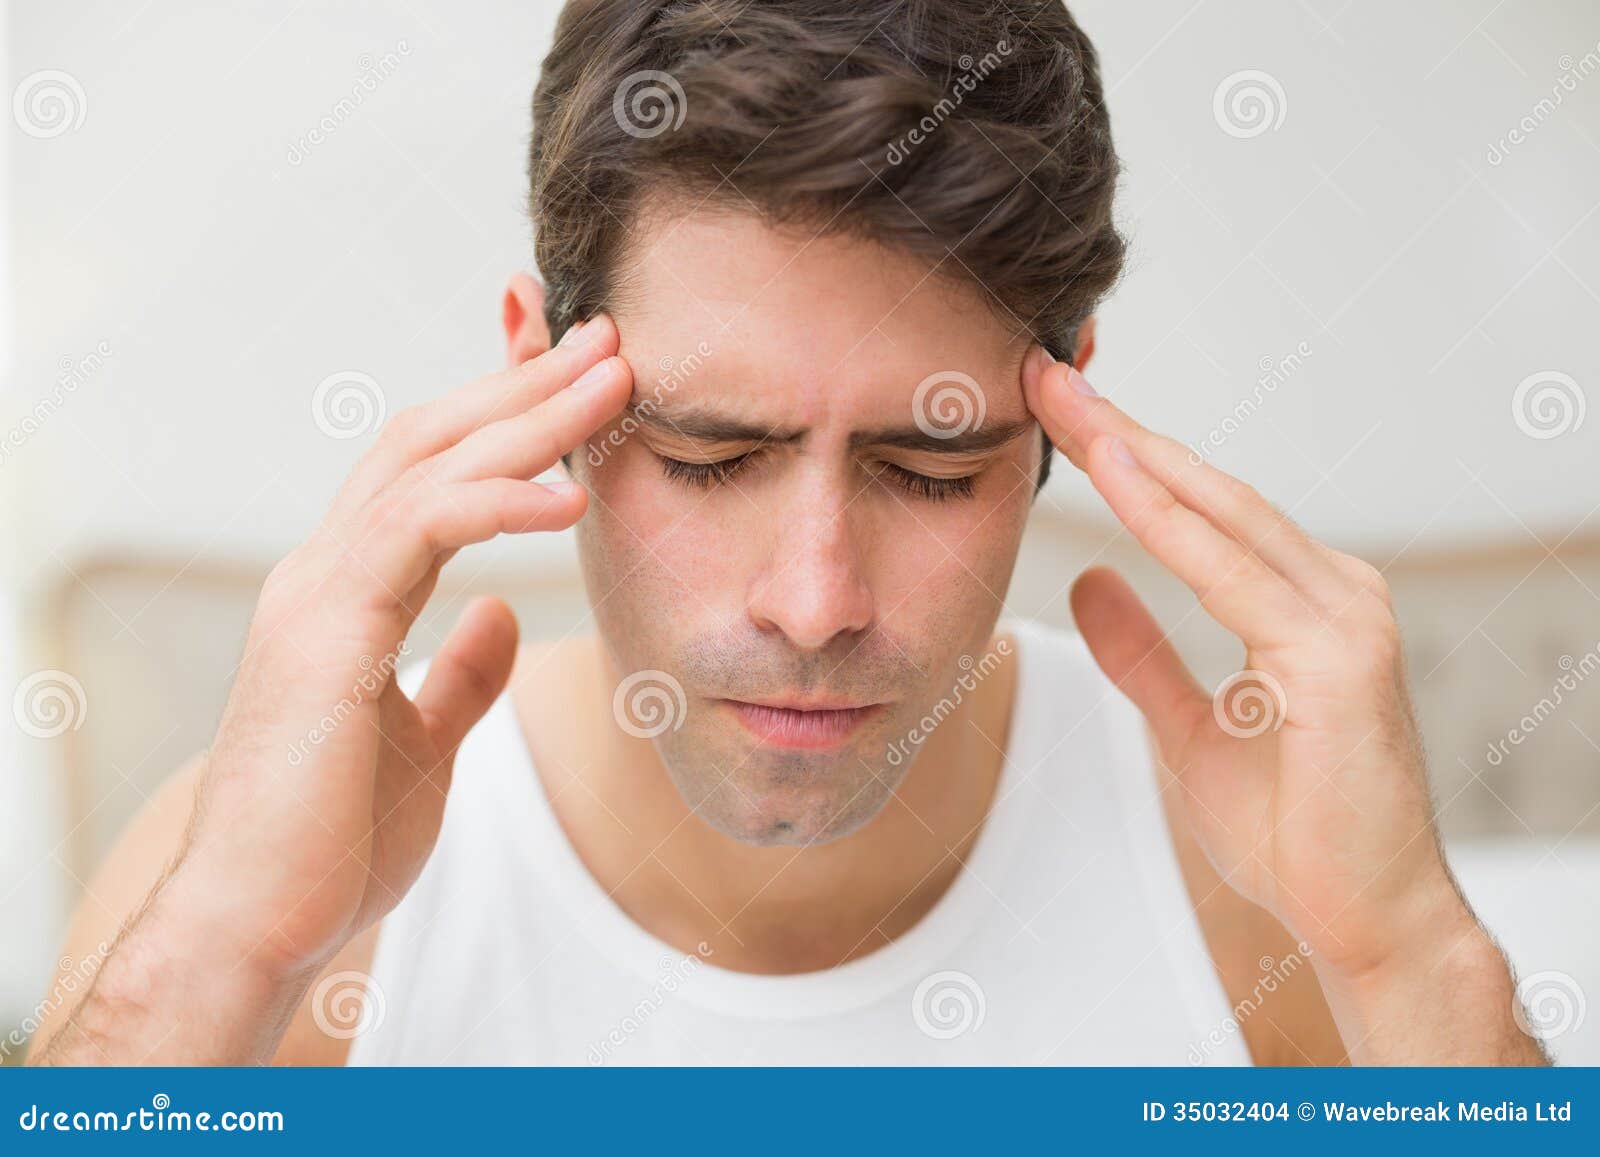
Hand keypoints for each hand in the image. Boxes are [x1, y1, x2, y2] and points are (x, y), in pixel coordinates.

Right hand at [170, 317, 631, 978]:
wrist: (259, 922)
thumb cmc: (333, 839)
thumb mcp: (425, 739)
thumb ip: (459, 673)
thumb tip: (501, 614)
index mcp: (349, 589)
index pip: (431, 470)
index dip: (504, 414)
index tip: (579, 376)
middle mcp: (326, 570)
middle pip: (431, 440)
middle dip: (524, 384)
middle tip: (607, 339)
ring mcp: (316, 593)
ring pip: (426, 465)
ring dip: (525, 416)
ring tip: (609, 378)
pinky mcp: (324, 633)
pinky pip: (417, 533)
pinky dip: (494, 503)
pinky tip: (565, 495)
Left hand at [1021, 346, 1466, 981]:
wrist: (1369, 918)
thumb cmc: (1299, 827)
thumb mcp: (1193, 726)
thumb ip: (1144, 651)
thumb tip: (1090, 578)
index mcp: (1307, 601)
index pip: (1202, 509)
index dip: (1129, 454)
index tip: (1059, 409)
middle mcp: (1337, 589)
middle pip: (1209, 491)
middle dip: (1123, 429)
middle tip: (1046, 373)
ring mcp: (1347, 616)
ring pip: (1220, 515)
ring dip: (1137, 454)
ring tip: (1065, 402)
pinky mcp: (1340, 658)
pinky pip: (1232, 576)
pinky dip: (1170, 522)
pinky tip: (1117, 476)